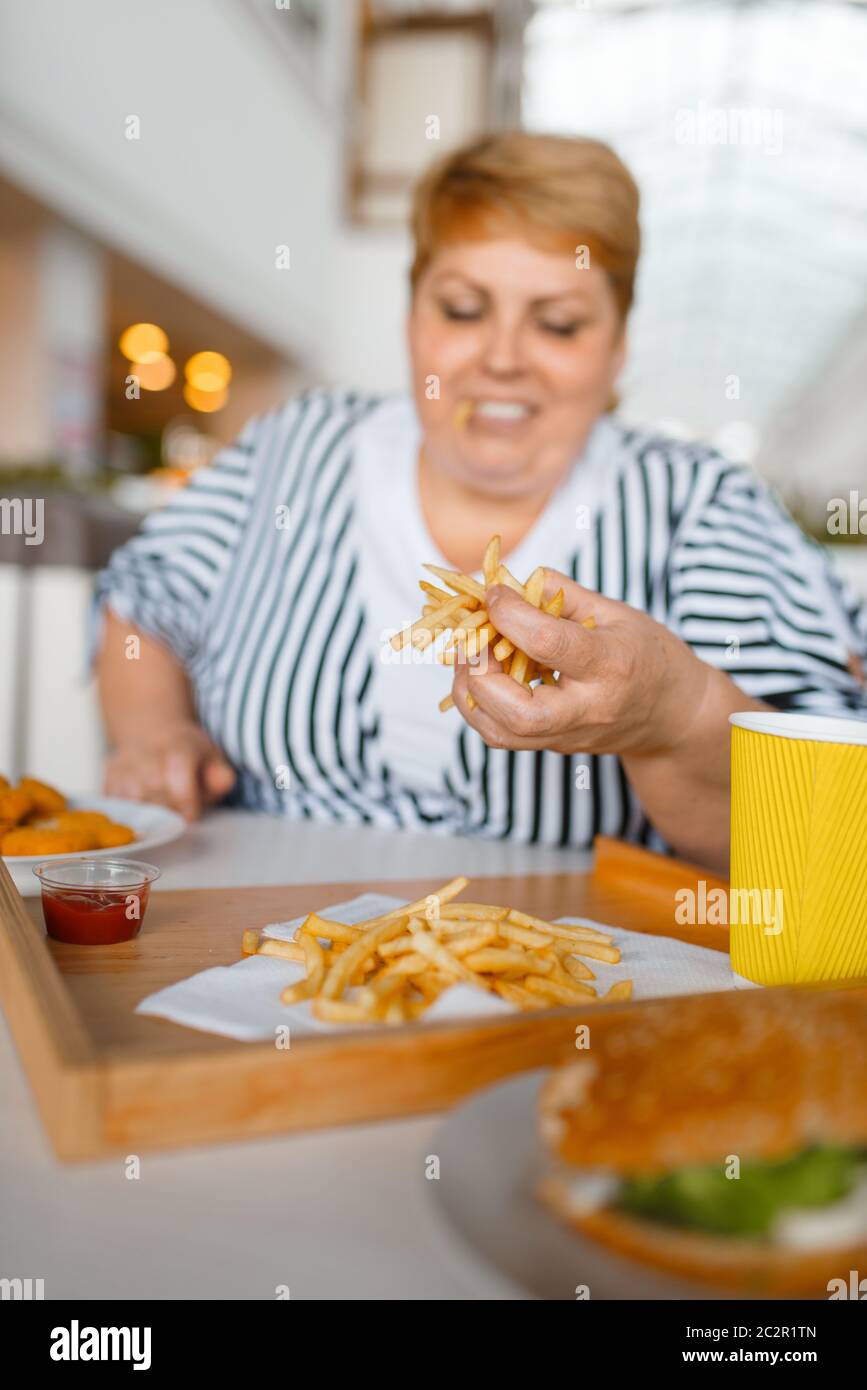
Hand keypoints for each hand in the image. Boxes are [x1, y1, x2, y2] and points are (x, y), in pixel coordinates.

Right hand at [103, 720, 235, 819]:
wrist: (151, 731)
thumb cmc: (187, 751)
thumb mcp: (212, 757)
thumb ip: (220, 775)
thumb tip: (223, 782)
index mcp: (178, 750)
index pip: (181, 791)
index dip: (189, 807)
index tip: (192, 810)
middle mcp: (146, 759)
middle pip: (160, 804)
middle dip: (173, 810)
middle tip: (177, 800)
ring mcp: (123, 771)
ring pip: (139, 810)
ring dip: (153, 812)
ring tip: (160, 798)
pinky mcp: (108, 782)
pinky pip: (121, 811)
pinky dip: (134, 811)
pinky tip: (143, 797)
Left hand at [450, 571, 712, 757]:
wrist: (673, 716)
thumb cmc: (648, 655)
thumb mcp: (617, 612)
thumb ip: (563, 594)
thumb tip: (511, 581)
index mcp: (611, 664)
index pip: (549, 643)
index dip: (510, 614)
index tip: (494, 593)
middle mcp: (589, 708)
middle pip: (520, 714)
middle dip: (481, 673)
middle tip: (472, 639)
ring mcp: (569, 734)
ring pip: (502, 733)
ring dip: (470, 691)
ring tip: (472, 655)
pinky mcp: (553, 746)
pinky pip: (501, 736)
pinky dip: (478, 704)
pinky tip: (483, 674)